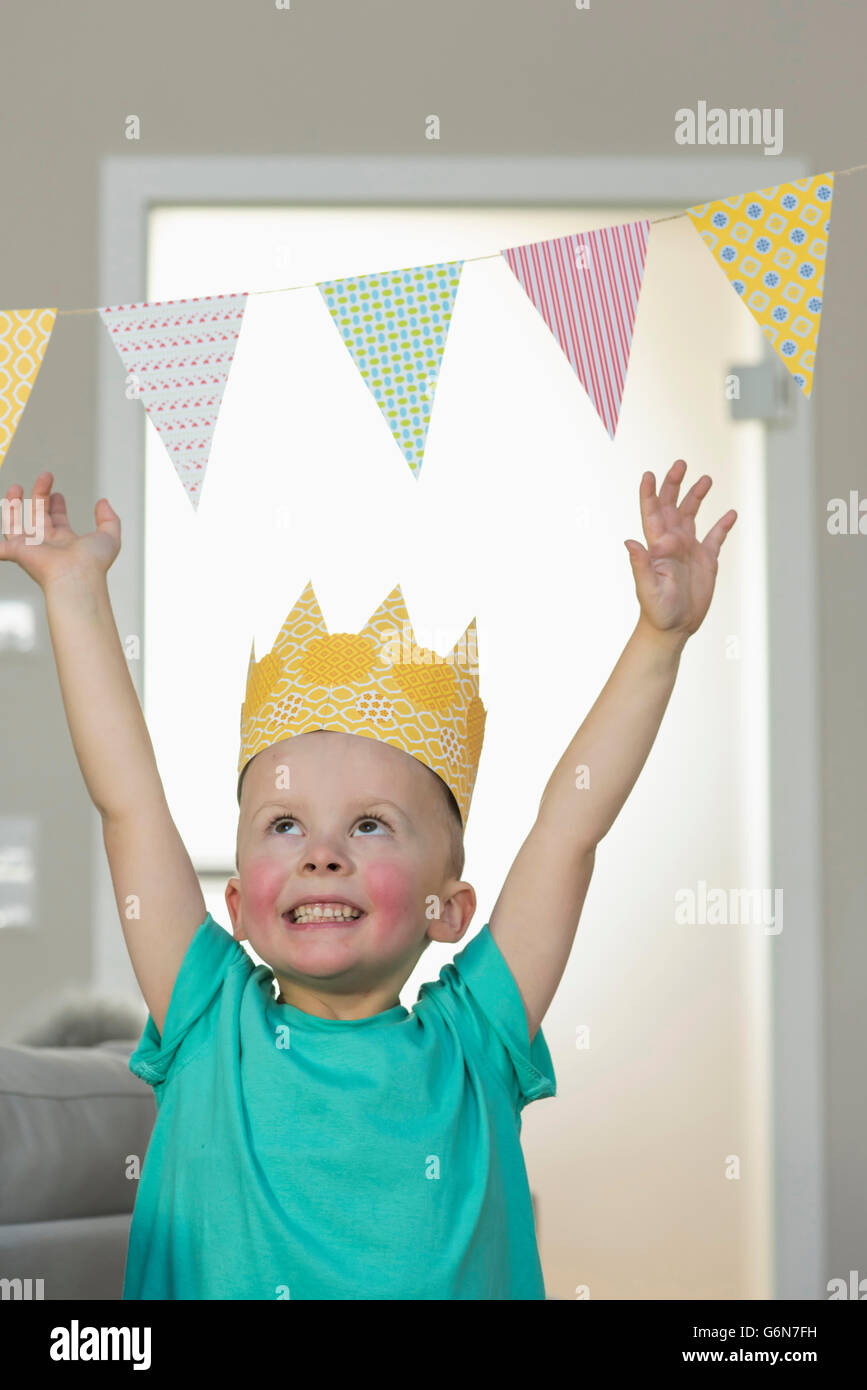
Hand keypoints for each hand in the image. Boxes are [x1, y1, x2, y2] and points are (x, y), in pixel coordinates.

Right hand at [0, 471, 120, 589]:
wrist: (76, 577)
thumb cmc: (93, 562)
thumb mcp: (109, 537)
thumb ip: (110, 519)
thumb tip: (103, 502)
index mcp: (66, 541)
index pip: (58, 520)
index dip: (58, 505)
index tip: (59, 493)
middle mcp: (47, 544)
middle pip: (39, 515)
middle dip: (41, 494)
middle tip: (46, 476)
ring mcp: (31, 547)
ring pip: (15, 523)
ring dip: (13, 504)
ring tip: (15, 486)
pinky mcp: (18, 551)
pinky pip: (1, 547)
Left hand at [624, 459, 736, 641]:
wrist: (673, 628)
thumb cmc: (656, 611)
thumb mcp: (648, 589)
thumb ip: (641, 564)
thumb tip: (630, 542)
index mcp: (657, 546)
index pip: (651, 513)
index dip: (649, 493)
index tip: (648, 474)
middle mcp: (672, 542)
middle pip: (672, 506)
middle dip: (675, 484)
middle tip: (681, 464)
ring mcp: (689, 549)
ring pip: (693, 515)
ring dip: (697, 496)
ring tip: (706, 479)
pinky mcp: (706, 560)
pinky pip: (715, 537)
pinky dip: (723, 525)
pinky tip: (730, 514)